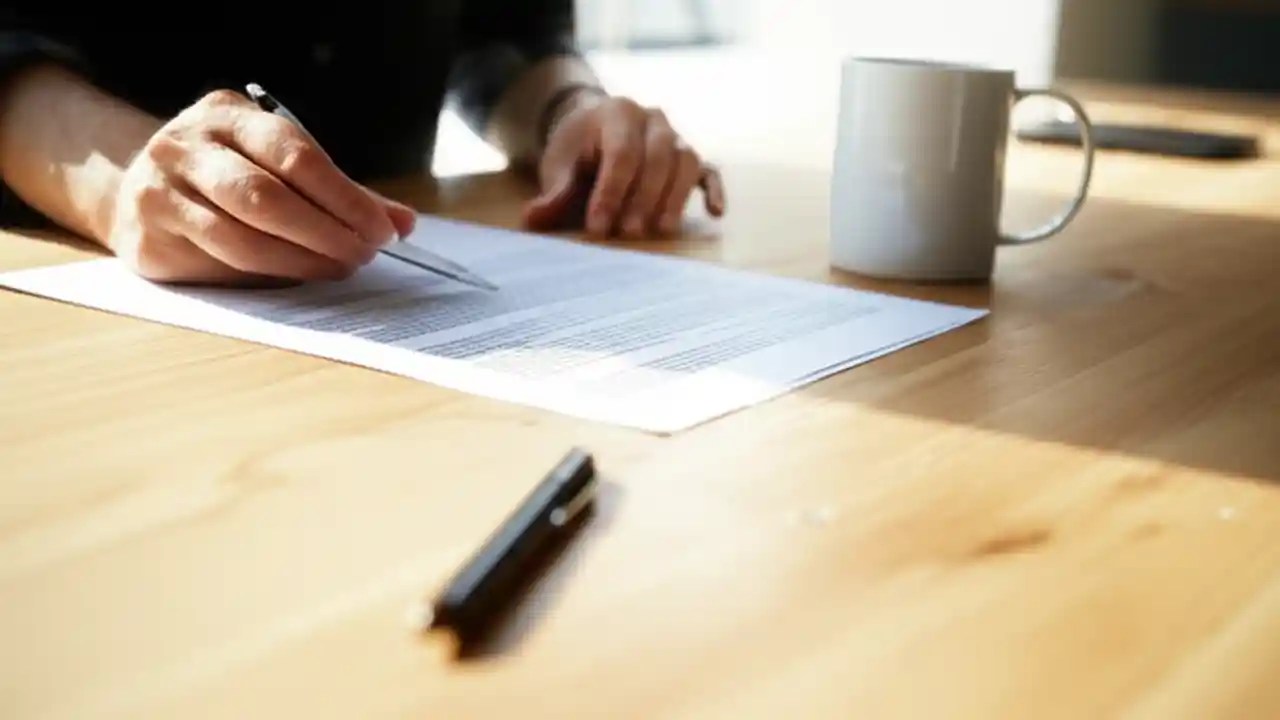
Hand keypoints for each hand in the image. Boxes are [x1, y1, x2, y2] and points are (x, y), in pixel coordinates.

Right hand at [107, 89, 416, 284]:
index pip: (295, 153)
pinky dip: (267, 276)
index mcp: (228, 116)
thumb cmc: (230, 173)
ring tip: (340, 269)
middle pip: (266, 197)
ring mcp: (159, 191)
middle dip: (326, 232)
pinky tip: (297, 278)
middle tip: (364, 255)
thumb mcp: (278, 163)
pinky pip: (218, 266)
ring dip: (301, 261)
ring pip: (241, 239)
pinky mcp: (148, 239)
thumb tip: (404, 224)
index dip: (344, 196)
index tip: (383, 229)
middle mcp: (185, 146)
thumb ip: (341, 192)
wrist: (136, 184)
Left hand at [523, 93, 724, 237]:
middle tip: (630, 233)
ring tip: (662, 230)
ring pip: (686, 162)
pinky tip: (716, 214)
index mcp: (617, 113)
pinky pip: (709, 171)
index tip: (597, 228)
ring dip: (675, 197)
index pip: (620, 154)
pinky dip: (714, 190)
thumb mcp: (560, 167)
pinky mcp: (691, 158)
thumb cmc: (577, 151)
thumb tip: (532, 220)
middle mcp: (653, 120)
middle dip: (643, 198)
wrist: (594, 129)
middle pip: (656, 157)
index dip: (610, 192)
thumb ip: (554, 193)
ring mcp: (676, 137)